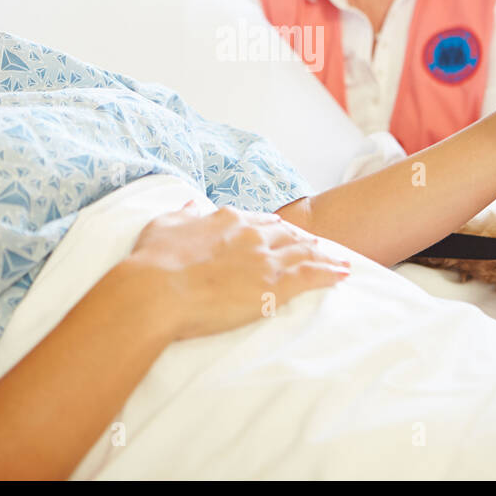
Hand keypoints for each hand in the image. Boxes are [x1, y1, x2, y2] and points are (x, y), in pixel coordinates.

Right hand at [116, 201, 350, 340]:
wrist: (156, 290)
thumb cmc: (152, 262)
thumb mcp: (162, 226)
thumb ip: (181, 215)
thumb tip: (190, 205)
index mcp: (227, 220)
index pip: (259, 221)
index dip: (274, 228)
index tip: (283, 232)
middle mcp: (251, 234)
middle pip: (287, 235)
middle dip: (305, 241)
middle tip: (319, 246)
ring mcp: (266, 258)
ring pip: (305, 253)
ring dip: (325, 255)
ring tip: (340, 260)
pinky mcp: (275, 284)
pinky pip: (313, 275)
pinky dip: (331, 273)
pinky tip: (343, 274)